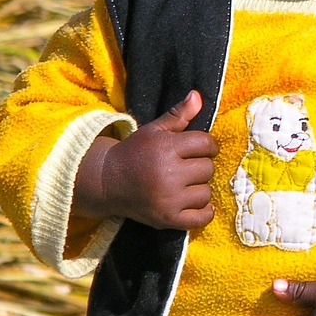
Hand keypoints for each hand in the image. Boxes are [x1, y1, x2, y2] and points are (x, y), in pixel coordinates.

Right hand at [75, 90, 218, 228]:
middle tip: (186, 167)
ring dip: (199, 188)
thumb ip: (179, 114)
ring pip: (206, 192)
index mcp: (166, 148)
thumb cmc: (135, 152)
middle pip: (208, 168)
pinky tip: (197, 203)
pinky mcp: (167, 219)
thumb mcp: (155, 130)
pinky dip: (204, 213)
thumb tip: (198, 96)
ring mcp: (168, 199)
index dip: (205, 145)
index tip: (197, 148)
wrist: (106, 182)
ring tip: (185, 184)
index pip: (206, 143)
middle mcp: (168, 174)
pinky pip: (201, 218)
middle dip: (200, 165)